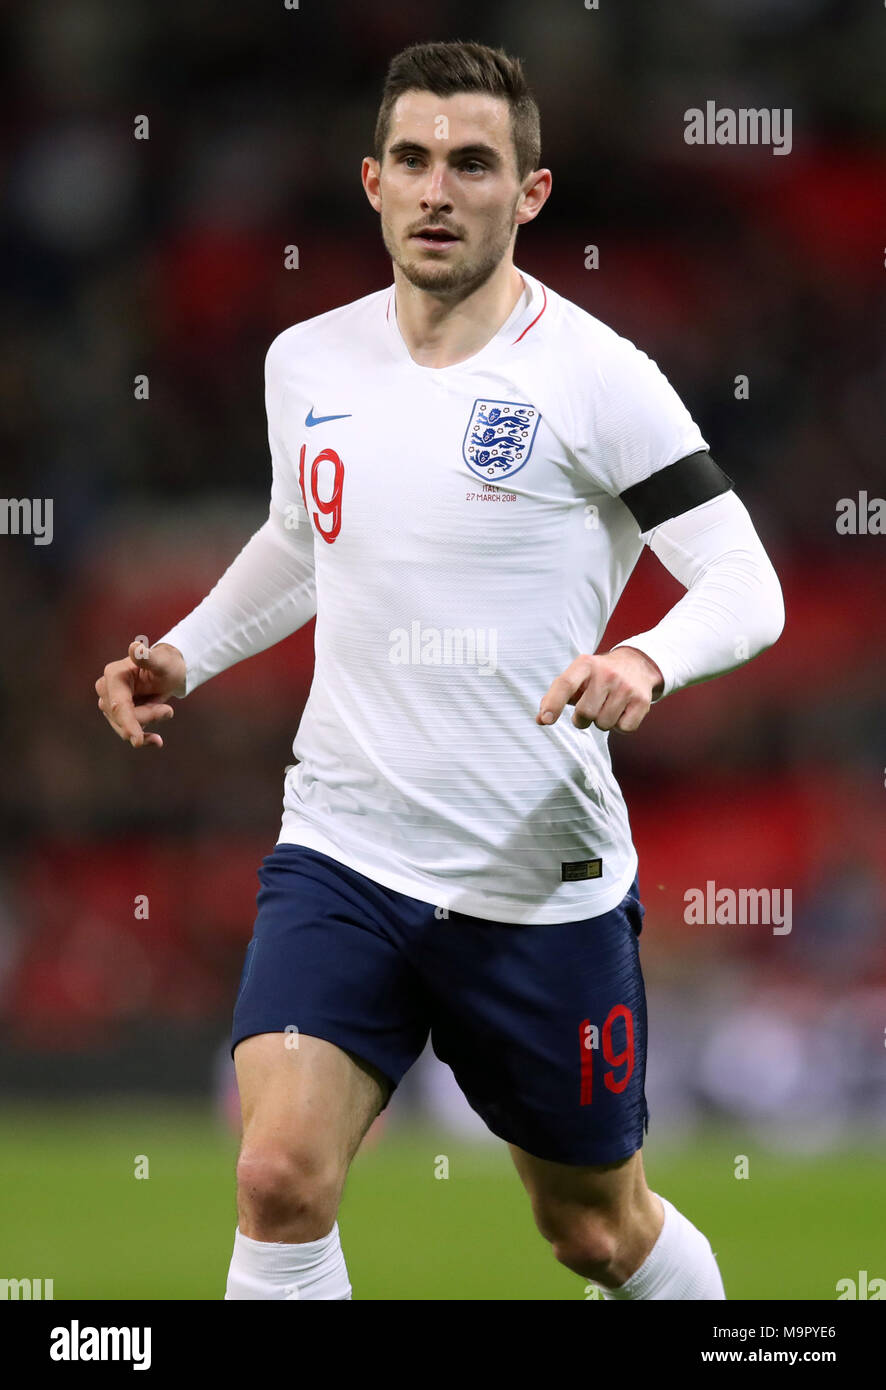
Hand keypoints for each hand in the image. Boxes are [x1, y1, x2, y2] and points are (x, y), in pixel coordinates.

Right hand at [95, 637, 185, 748]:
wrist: (167, 671)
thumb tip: (135, 647)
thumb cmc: (166, 664)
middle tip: (168, 709)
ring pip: (125, 726)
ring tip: (165, 709)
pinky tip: (156, 741)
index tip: (138, 741)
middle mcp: (105, 688)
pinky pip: (127, 731)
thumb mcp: (162, 662)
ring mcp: (108, 702)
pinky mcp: (115, 713)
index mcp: (114, 674)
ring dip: (149, 722)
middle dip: (148, 717)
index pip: (119, 705)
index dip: (128, 723)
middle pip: (123, 717)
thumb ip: (148, 658)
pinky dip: (143, 737)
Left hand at [536, 647, 663, 733]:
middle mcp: (607, 673)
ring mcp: (626, 686)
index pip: (565, 684)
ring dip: (602, 722)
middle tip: (590, 708)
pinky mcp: (642, 700)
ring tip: (607, 706)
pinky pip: (623, 729)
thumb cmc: (598, 677)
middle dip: (583, 719)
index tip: (546, 720)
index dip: (553, 703)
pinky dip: (620, 726)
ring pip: (604, 724)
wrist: (637, 665)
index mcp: (585, 664)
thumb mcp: (577, 677)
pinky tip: (622, 711)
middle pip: (585, 713)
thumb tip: (541, 719)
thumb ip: (556, 696)